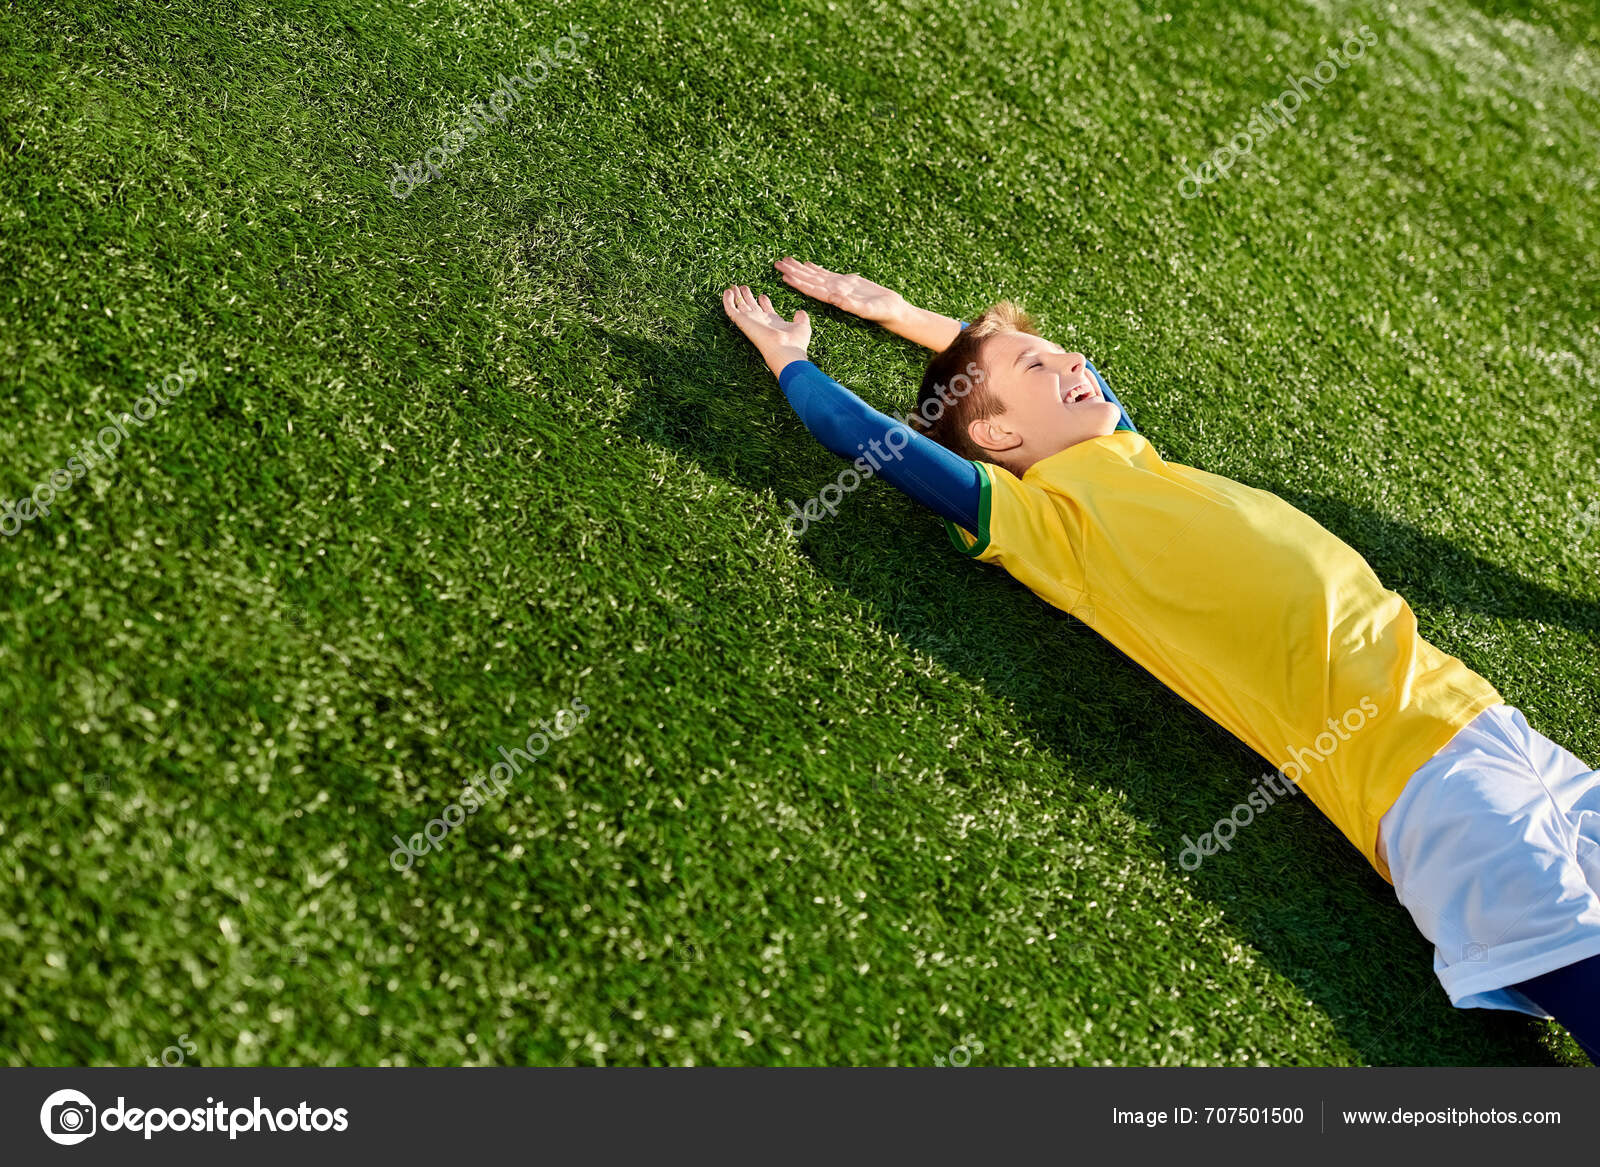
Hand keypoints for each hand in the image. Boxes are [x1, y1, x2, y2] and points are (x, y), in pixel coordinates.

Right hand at [722, 284, 810, 375]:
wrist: (786, 350)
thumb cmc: (795, 342)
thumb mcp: (803, 326)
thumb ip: (802, 318)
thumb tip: (800, 312)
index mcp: (774, 322)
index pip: (766, 310)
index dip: (764, 302)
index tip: (762, 295)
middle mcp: (761, 322)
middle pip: (751, 306)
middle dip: (748, 297)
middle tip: (743, 287)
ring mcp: (751, 321)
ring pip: (740, 306)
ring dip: (736, 296)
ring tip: (732, 286)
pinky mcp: (742, 321)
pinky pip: (731, 309)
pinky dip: (727, 301)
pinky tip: (726, 292)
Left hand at [774, 258, 905, 324]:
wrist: (892, 311)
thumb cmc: (881, 313)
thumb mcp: (866, 309)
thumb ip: (850, 305)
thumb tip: (834, 298)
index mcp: (835, 299)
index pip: (812, 290)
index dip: (798, 283)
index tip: (785, 276)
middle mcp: (833, 292)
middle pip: (808, 280)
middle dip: (792, 272)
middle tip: (776, 263)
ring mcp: (838, 286)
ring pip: (814, 275)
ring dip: (799, 268)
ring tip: (786, 260)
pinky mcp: (846, 282)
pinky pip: (826, 274)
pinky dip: (815, 268)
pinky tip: (806, 263)